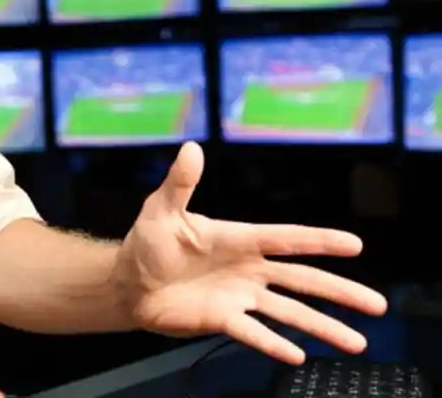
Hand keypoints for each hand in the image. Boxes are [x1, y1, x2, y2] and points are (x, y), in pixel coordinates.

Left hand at [114, 142, 388, 364]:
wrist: (127, 283)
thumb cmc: (147, 243)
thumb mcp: (161, 210)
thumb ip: (180, 184)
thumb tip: (191, 148)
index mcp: (238, 239)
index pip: (286, 239)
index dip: (319, 240)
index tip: (355, 244)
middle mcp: (247, 269)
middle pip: (302, 279)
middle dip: (339, 291)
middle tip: (377, 305)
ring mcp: (238, 296)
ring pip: (289, 312)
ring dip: (322, 325)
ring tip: (356, 342)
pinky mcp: (222, 319)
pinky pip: (254, 334)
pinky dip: (274, 345)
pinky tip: (298, 356)